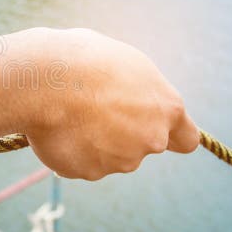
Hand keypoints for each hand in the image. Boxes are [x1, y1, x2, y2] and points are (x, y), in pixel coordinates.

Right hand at [22, 28, 199, 179]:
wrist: (44, 81)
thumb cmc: (82, 59)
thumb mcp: (122, 62)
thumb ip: (136, 89)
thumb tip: (127, 95)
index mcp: (166, 108)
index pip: (186, 139)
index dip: (170, 134)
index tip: (150, 127)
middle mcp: (151, 139)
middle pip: (140, 145)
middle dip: (120, 134)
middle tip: (90, 109)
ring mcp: (120, 160)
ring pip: (108, 156)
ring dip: (93, 142)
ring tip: (66, 114)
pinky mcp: (89, 172)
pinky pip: (80, 163)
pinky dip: (70, 151)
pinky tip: (55, 128)